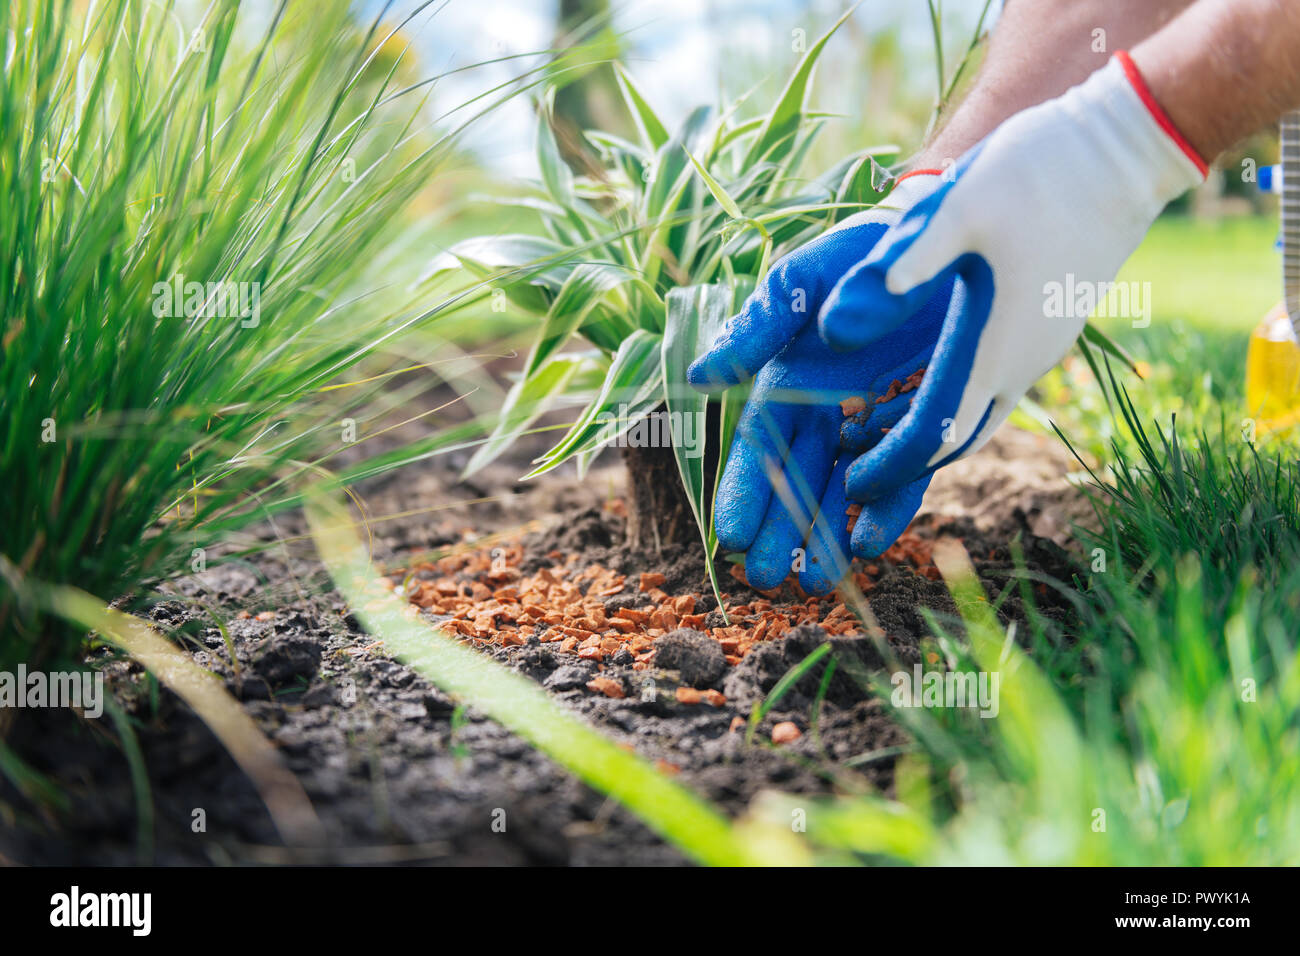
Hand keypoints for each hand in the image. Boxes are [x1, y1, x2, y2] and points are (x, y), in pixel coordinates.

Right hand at [688, 174, 956, 594]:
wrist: (950, 234)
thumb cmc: (864, 251)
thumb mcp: (805, 279)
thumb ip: (760, 324)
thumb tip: (702, 374)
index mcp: (789, 379)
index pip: (757, 446)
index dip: (742, 490)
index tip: (727, 535)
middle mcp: (830, 409)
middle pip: (796, 481)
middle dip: (778, 531)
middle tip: (764, 580)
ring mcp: (879, 420)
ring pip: (845, 490)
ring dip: (826, 535)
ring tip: (814, 582)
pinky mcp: (929, 424)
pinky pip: (906, 475)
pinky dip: (889, 509)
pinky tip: (870, 543)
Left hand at [818, 52, 1205, 504]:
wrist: (1125, 149)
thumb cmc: (1037, 173)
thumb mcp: (955, 210)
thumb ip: (895, 271)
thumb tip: (832, 333)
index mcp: (989, 349)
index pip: (931, 434)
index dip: (888, 468)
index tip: (847, 491)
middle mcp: (1019, 365)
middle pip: (955, 440)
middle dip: (903, 468)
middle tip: (853, 489)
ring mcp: (1039, 348)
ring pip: (978, 418)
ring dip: (927, 438)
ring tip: (872, 445)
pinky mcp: (1046, 327)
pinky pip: (994, 390)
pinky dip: (953, 406)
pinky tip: (921, 390)